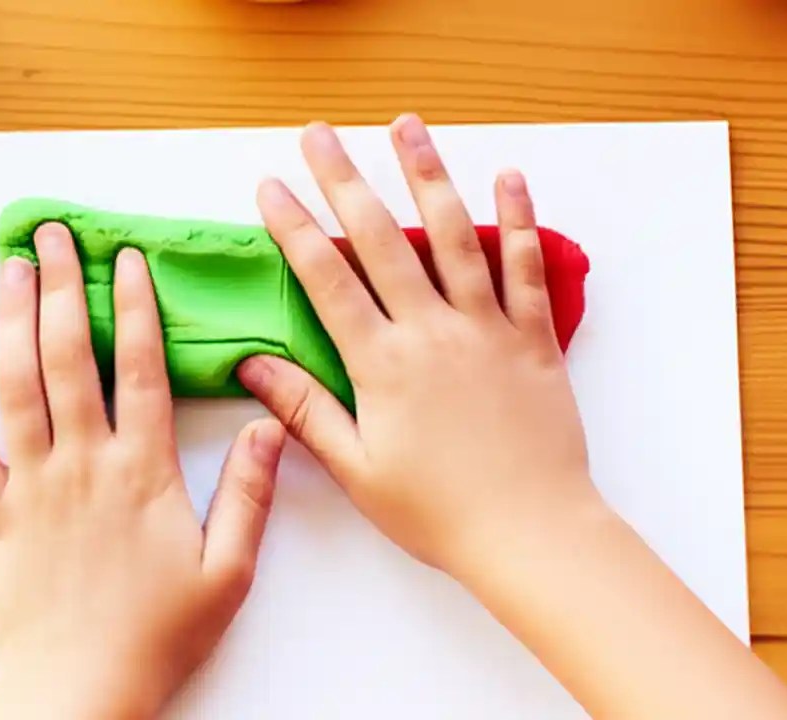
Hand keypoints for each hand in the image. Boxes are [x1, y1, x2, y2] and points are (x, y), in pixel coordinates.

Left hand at [0, 224, 285, 719]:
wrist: (82, 690)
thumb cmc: (158, 634)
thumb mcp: (229, 570)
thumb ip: (249, 494)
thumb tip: (269, 426)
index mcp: (143, 470)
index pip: (140, 368)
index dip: (134, 306)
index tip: (126, 258)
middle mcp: (82, 462)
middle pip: (68, 356)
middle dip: (61, 286)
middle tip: (53, 235)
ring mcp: (30, 484)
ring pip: (15, 385)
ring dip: (9, 320)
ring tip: (7, 268)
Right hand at [238, 115, 601, 576]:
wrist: (530, 531)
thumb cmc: (437, 511)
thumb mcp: (357, 469)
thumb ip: (306, 411)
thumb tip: (252, 365)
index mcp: (382, 364)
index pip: (327, 279)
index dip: (294, 227)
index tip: (271, 186)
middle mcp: (432, 331)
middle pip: (381, 240)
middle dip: (345, 180)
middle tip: (319, 133)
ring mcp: (487, 328)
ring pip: (453, 237)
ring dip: (427, 176)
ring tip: (406, 126)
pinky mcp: (534, 338)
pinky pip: (526, 268)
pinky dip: (519, 221)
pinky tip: (509, 177)